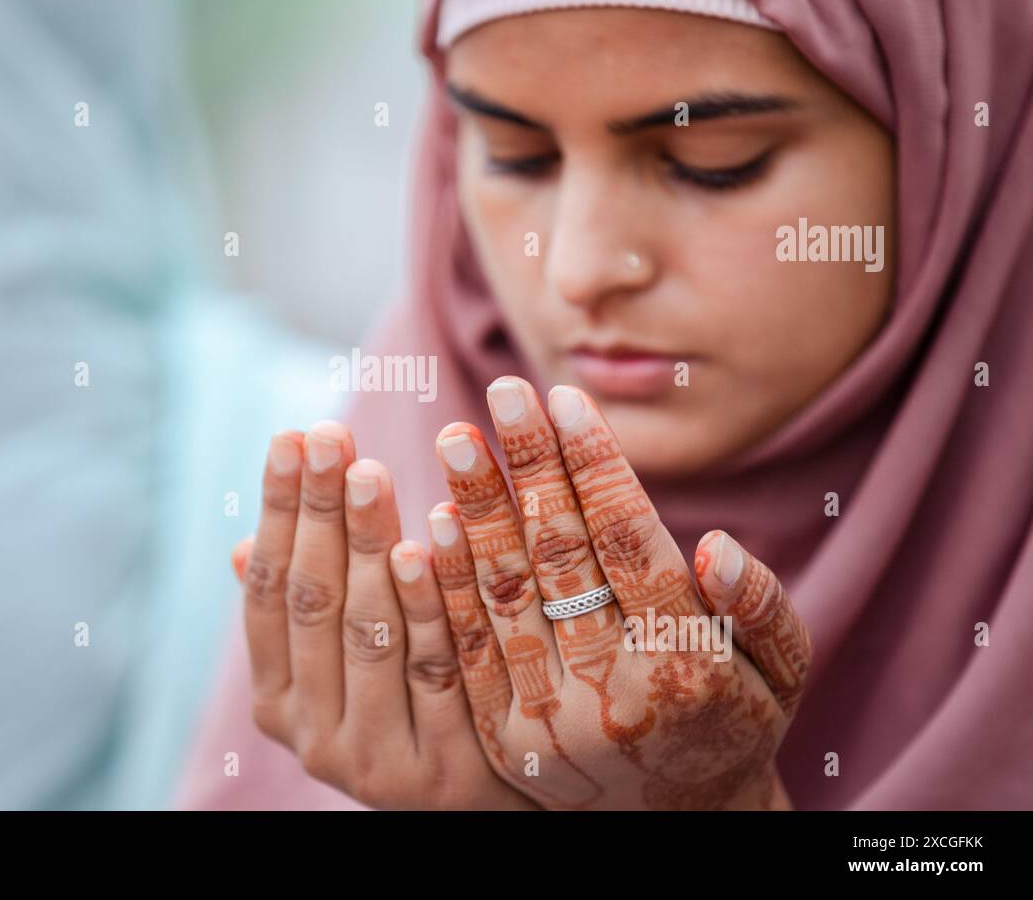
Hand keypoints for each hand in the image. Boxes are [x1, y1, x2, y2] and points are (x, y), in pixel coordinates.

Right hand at [232, 421, 535, 808]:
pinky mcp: (441, 769)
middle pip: (313, 603)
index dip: (278, 511)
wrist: (486, 801)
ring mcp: (373, 758)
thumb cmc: (405, 707)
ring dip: (365, 544)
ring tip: (370, 470)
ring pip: (365, 631)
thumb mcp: (340, 668)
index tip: (291, 438)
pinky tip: (424, 544)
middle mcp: (312, 735)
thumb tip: (239, 548)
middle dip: (318, 511)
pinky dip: (426, 603)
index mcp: (277, 702)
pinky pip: (433, 668)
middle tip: (329, 434)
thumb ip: (302, 614)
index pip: (268, 592)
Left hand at [429, 377, 812, 808]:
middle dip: (528, 468)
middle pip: (561, 557)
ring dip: (476, 511)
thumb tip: (716, 546)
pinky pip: (467, 648)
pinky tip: (434, 523)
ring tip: (455, 439)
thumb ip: (761, 607)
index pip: (630, 543)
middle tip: (498, 394)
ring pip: (505, 595)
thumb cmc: (733, 716)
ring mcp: (551, 717)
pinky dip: (451, 584)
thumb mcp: (781, 670)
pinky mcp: (503, 735)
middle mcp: (614, 690)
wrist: (674, 822)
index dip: (594, 466)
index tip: (564, 398)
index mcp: (687, 664)